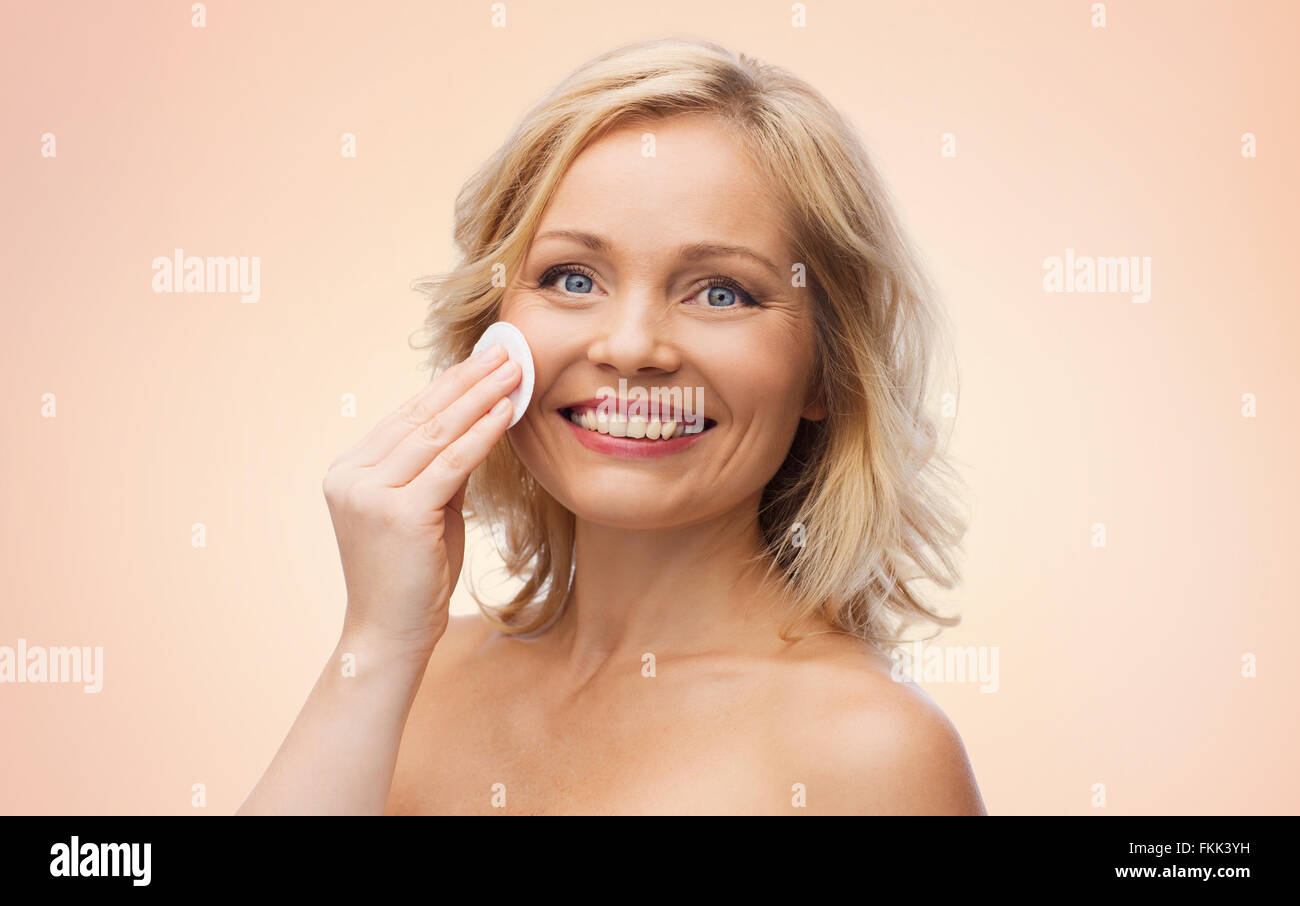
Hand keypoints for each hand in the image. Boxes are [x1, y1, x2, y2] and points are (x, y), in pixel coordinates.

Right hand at [322, 343, 518, 658]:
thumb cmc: (412, 578)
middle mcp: (351, 475)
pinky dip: (482, 435)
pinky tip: (505, 411)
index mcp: (349, 470)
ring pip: (436, 433)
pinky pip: (450, 464)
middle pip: (420, 416)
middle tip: (506, 351)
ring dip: (480, 397)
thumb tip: (477, 422)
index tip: (482, 359)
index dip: (448, 385)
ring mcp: (369, 493)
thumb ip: (440, 470)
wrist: (389, 637)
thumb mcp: (425, 511)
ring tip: (514, 371)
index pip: (406, 417)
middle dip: (468, 380)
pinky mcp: (397, 513)